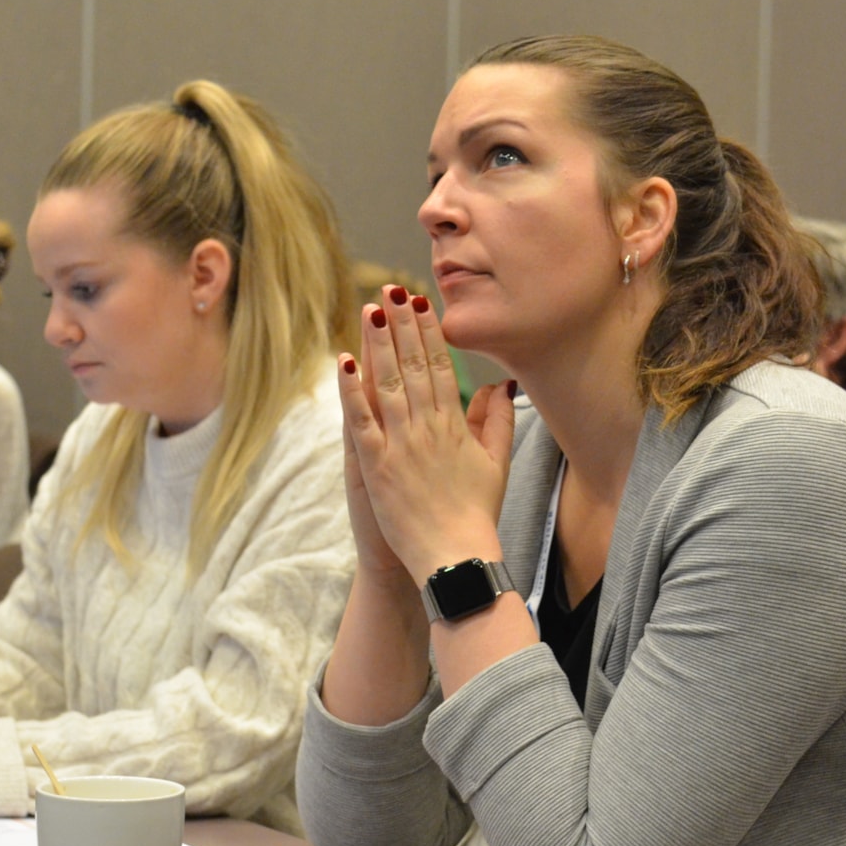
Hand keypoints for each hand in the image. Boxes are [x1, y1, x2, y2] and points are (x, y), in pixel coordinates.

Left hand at [338, 287, 515, 580]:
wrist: (455, 556)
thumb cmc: (475, 515)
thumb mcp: (495, 465)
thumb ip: (497, 423)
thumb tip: (500, 387)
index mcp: (455, 426)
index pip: (441, 367)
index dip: (429, 333)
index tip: (421, 303)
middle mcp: (429, 428)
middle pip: (414, 365)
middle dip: (403, 325)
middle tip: (393, 289)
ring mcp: (401, 445)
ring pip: (388, 383)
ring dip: (378, 343)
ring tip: (371, 308)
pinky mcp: (377, 465)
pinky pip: (361, 420)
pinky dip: (352, 390)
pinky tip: (344, 361)